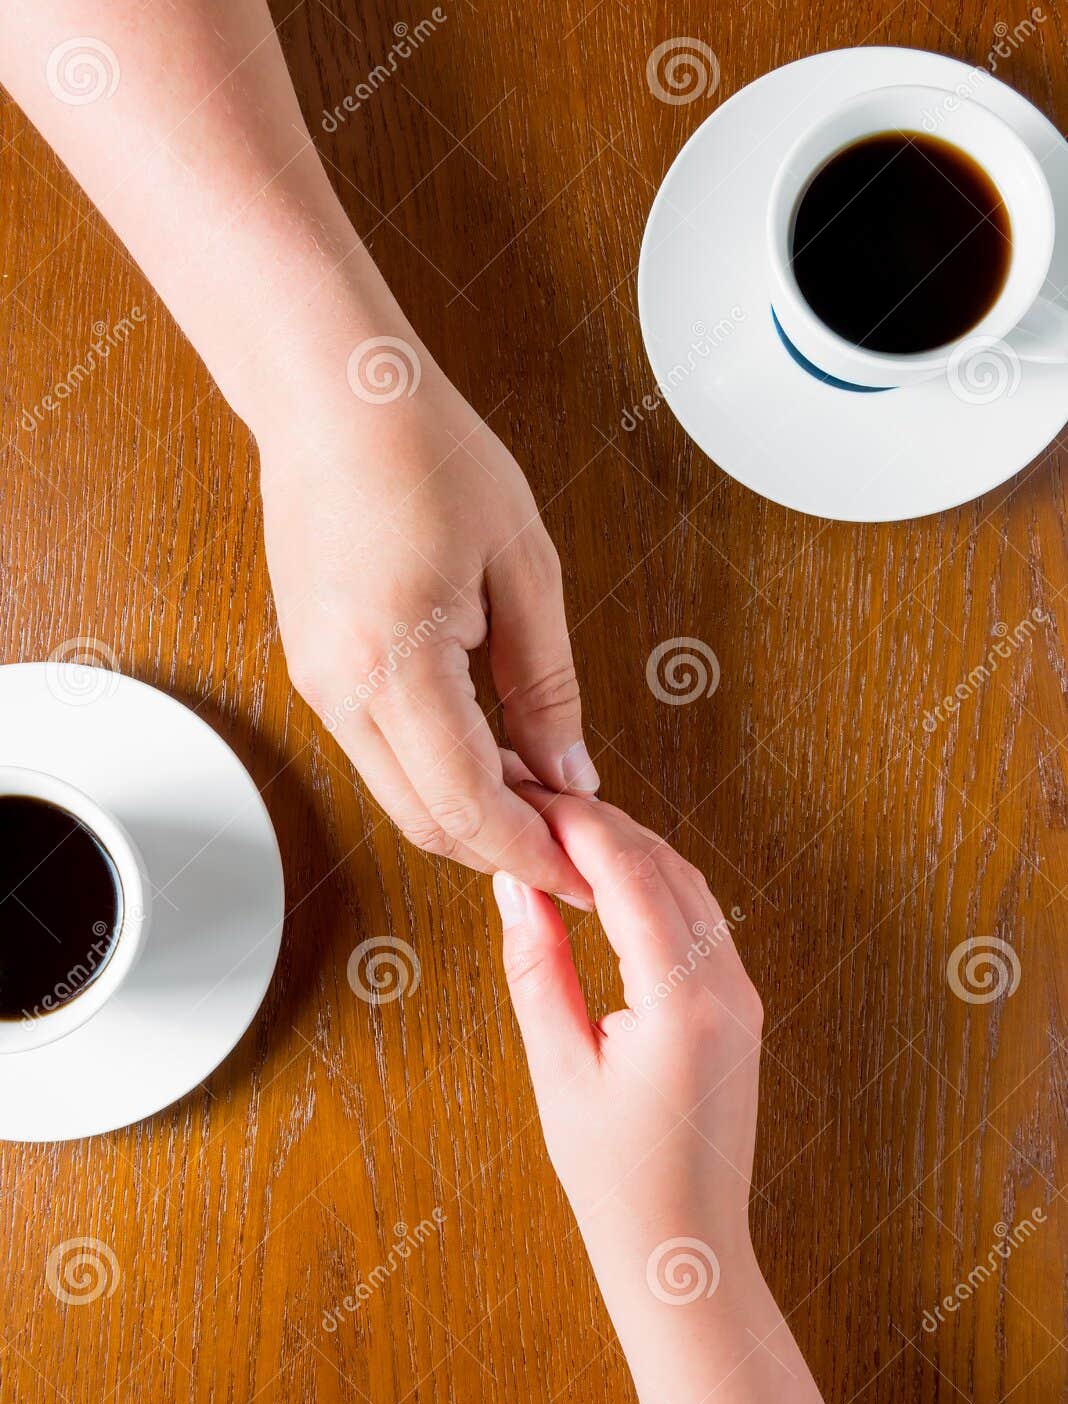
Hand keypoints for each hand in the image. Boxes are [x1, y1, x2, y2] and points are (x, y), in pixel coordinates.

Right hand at [258, 352, 597, 904]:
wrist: (333, 398)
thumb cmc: (427, 455)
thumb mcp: (524, 567)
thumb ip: (547, 684)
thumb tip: (570, 772)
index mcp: (395, 666)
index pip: (468, 806)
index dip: (531, 851)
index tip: (582, 870)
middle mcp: (340, 691)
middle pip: (426, 821)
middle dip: (503, 848)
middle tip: (574, 843)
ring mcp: (317, 685)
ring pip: (400, 795)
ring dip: (472, 812)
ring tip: (544, 792)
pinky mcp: (314, 671)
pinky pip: (380, 754)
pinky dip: (439, 774)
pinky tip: (492, 751)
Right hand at [494, 793, 917, 1403]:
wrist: (684, 1249)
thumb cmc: (615, 1178)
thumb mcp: (559, 1068)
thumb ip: (539, 967)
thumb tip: (519, 886)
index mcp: (682, 1000)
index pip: (631, 874)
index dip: (579, 825)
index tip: (531, 795)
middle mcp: (728, 987)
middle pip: (668, 868)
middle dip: (604, 827)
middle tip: (538, 804)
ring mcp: (743, 998)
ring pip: (690, 889)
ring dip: (632, 854)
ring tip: (564, 839)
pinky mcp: (741, 1011)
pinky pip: (700, 924)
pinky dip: (654, 891)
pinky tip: (609, 891)